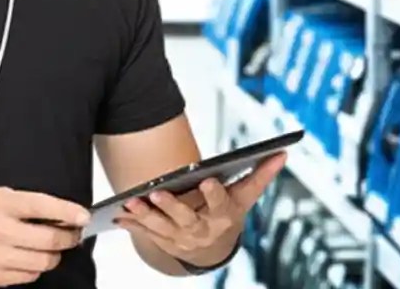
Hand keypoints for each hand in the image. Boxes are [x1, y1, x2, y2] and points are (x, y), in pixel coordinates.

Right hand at [0, 187, 89, 286]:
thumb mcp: (1, 198)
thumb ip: (30, 204)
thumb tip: (64, 214)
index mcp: (2, 205)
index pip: (43, 206)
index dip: (68, 212)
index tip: (83, 217)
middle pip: (49, 239)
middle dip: (69, 237)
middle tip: (73, 234)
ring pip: (44, 260)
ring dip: (56, 255)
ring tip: (53, 248)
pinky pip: (31, 275)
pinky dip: (38, 267)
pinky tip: (33, 258)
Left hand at [114, 152, 285, 270]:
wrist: (215, 246)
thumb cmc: (230, 213)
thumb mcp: (246, 197)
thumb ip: (261, 175)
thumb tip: (282, 153)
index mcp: (224, 216)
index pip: (220, 204)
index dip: (214, 193)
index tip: (207, 180)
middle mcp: (202, 230)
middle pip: (186, 219)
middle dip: (171, 207)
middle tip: (157, 192)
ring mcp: (181, 239)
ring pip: (161, 228)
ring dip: (144, 216)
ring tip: (130, 200)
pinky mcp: (164, 242)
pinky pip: (145, 233)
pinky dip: (132, 224)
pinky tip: (118, 212)